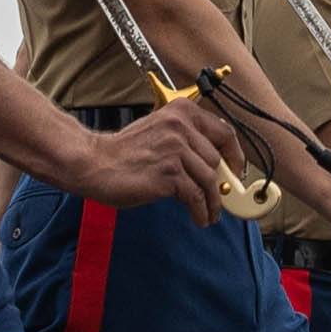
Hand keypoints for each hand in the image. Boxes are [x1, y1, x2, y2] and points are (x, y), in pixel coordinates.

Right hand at [64, 101, 237, 222]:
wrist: (94, 163)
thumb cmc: (124, 152)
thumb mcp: (159, 132)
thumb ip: (187, 140)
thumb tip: (217, 165)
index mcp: (181, 112)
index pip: (224, 132)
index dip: (235, 155)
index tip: (236, 170)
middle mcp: (181, 127)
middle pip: (217, 161)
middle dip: (220, 184)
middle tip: (217, 198)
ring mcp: (176, 150)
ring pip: (210, 181)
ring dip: (212, 203)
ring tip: (209, 214)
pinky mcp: (169, 174)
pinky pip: (196, 197)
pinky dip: (201, 211)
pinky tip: (198, 218)